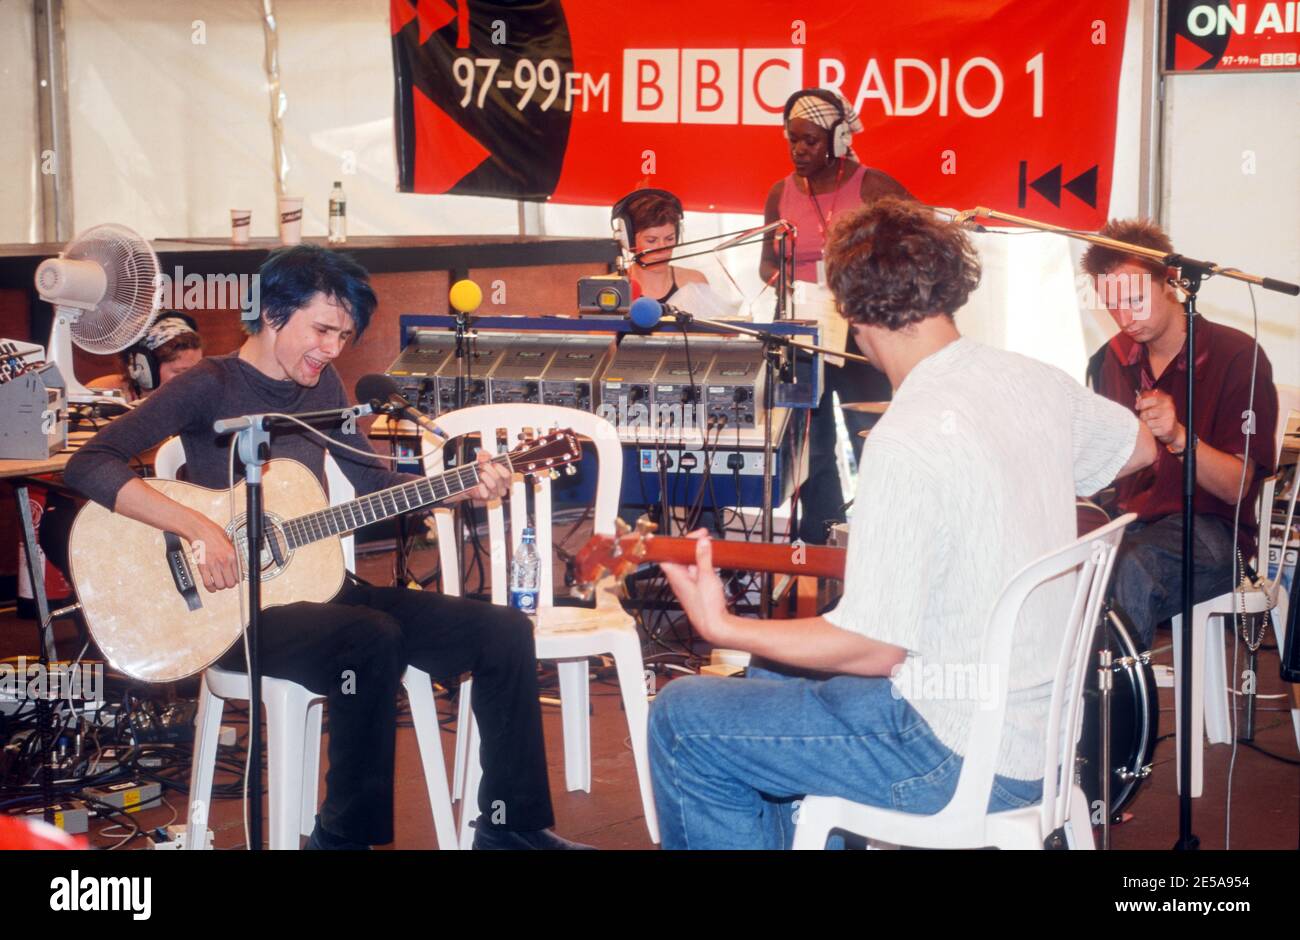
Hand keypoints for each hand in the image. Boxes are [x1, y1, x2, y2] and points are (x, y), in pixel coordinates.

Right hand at [186, 513, 239, 591]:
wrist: (199, 529)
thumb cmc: (212, 532)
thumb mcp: (229, 541)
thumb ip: (233, 553)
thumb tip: (236, 564)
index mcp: (233, 555)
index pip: (239, 575)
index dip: (237, 579)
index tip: (234, 579)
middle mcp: (224, 561)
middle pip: (231, 583)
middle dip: (229, 584)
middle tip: (226, 581)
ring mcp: (213, 565)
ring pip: (220, 585)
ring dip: (219, 586)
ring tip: (218, 583)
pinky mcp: (202, 567)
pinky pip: (208, 583)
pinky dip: (210, 588)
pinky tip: (211, 586)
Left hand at [469, 448, 510, 502]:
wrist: (469, 483)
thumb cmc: (480, 471)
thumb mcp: (482, 460)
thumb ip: (484, 455)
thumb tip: (485, 456)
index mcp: (505, 479)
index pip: (507, 475)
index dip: (500, 468)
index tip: (493, 463)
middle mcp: (502, 487)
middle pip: (498, 478)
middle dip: (489, 469)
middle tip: (482, 465)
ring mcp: (495, 493)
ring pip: (493, 485)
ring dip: (485, 477)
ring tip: (480, 473)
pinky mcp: (487, 498)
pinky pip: (485, 493)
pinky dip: (481, 487)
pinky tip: (478, 483)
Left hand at [660, 529, 735, 646]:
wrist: (713, 626)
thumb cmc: (706, 608)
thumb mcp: (707, 577)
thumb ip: (704, 558)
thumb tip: (701, 542)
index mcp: (676, 577)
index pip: (668, 554)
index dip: (676, 543)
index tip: (690, 537)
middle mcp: (679, 581)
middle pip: (679, 558)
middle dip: (690, 546)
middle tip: (703, 538)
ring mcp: (687, 585)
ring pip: (688, 565)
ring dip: (697, 555)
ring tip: (709, 546)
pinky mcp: (695, 589)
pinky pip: (695, 572)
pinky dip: (702, 564)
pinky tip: (711, 562)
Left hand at [1135, 390, 1184, 449]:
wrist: (1174, 429)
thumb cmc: (1161, 416)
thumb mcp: (1157, 406)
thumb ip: (1147, 401)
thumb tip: (1137, 398)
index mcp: (1167, 400)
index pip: (1152, 400)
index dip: (1142, 403)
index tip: (1137, 407)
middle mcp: (1169, 409)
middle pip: (1148, 412)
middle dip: (1143, 416)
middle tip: (1145, 417)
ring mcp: (1169, 419)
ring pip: (1149, 422)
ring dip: (1148, 424)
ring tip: (1153, 423)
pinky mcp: (1167, 429)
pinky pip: (1152, 430)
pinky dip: (1152, 430)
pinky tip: (1157, 428)